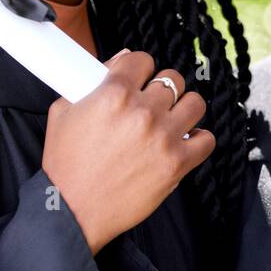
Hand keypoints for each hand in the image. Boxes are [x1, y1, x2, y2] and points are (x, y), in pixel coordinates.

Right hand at [41, 49, 215, 254]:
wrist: (71, 212)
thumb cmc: (65, 165)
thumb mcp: (63, 112)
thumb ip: (89, 80)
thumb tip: (122, 59)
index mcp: (114, 94)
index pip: (142, 59)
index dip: (139, 68)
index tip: (138, 79)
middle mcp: (142, 112)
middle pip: (172, 79)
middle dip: (161, 88)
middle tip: (152, 103)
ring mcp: (163, 137)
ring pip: (194, 103)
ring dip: (184, 108)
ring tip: (171, 119)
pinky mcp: (177, 163)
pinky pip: (207, 139)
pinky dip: (198, 139)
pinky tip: (184, 141)